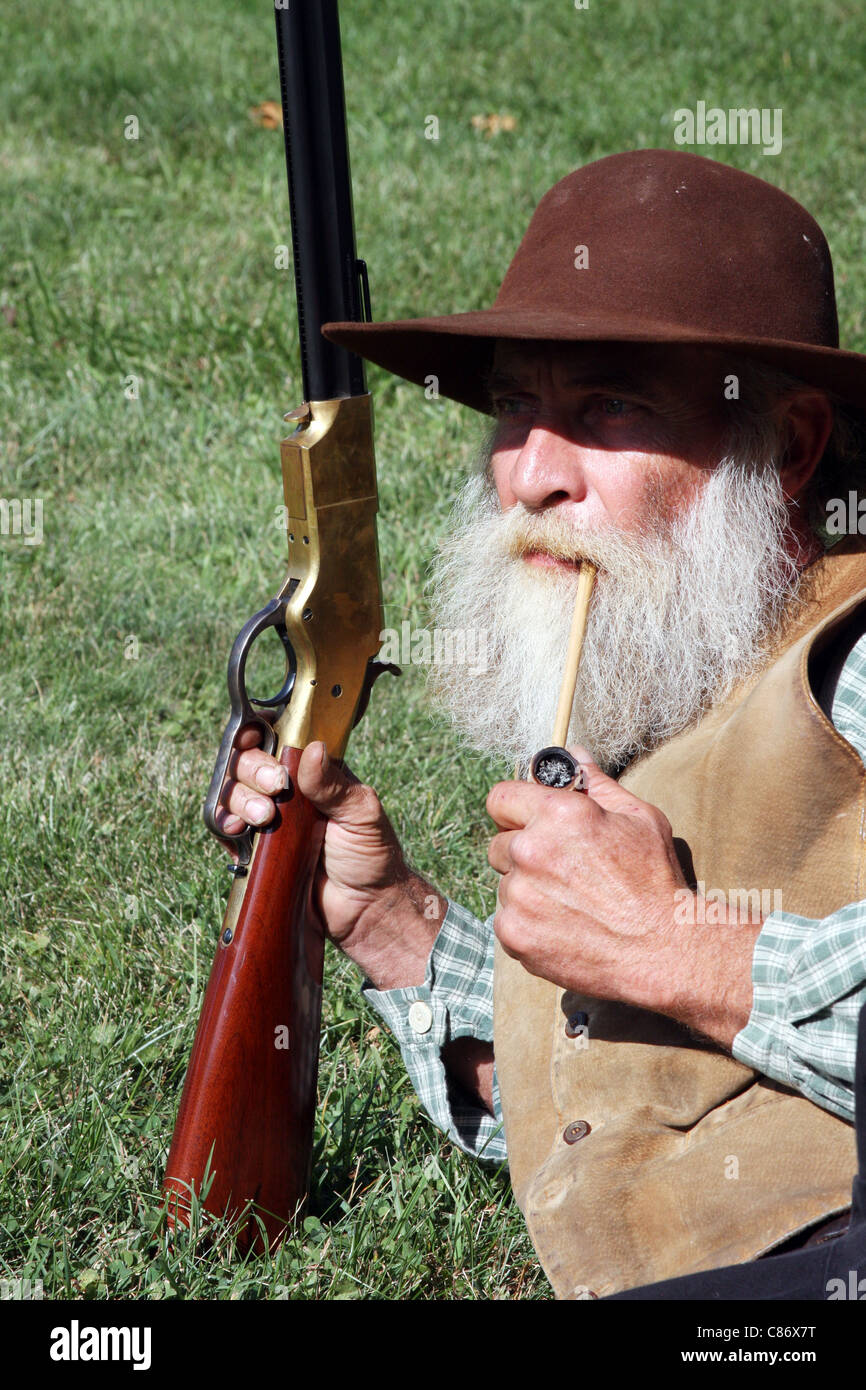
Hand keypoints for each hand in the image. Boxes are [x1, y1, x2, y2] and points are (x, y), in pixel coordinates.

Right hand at [213, 728, 445, 980]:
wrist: (363, 911)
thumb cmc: (372, 857)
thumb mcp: (362, 814)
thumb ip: (335, 785)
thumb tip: (313, 750)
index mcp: (313, 772)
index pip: (276, 737)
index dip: (258, 733)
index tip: (256, 739)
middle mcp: (286, 790)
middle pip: (245, 761)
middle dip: (252, 769)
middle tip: (275, 789)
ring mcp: (268, 818)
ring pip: (232, 792)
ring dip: (240, 799)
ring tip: (264, 818)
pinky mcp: (255, 848)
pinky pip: (226, 829)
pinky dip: (226, 826)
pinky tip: (238, 832)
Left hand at [486, 746, 757, 1044]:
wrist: (663, 950)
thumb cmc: (655, 880)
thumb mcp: (638, 819)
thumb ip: (597, 784)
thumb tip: (574, 753)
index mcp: (557, 814)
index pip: (500, 798)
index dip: (515, 809)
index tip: (528, 822)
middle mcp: (530, 850)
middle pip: (499, 844)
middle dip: (524, 852)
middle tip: (561, 870)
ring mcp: (518, 895)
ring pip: (505, 884)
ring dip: (527, 889)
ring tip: (570, 902)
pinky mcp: (514, 933)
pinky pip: (507, 918)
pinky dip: (528, 922)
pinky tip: (563, 925)